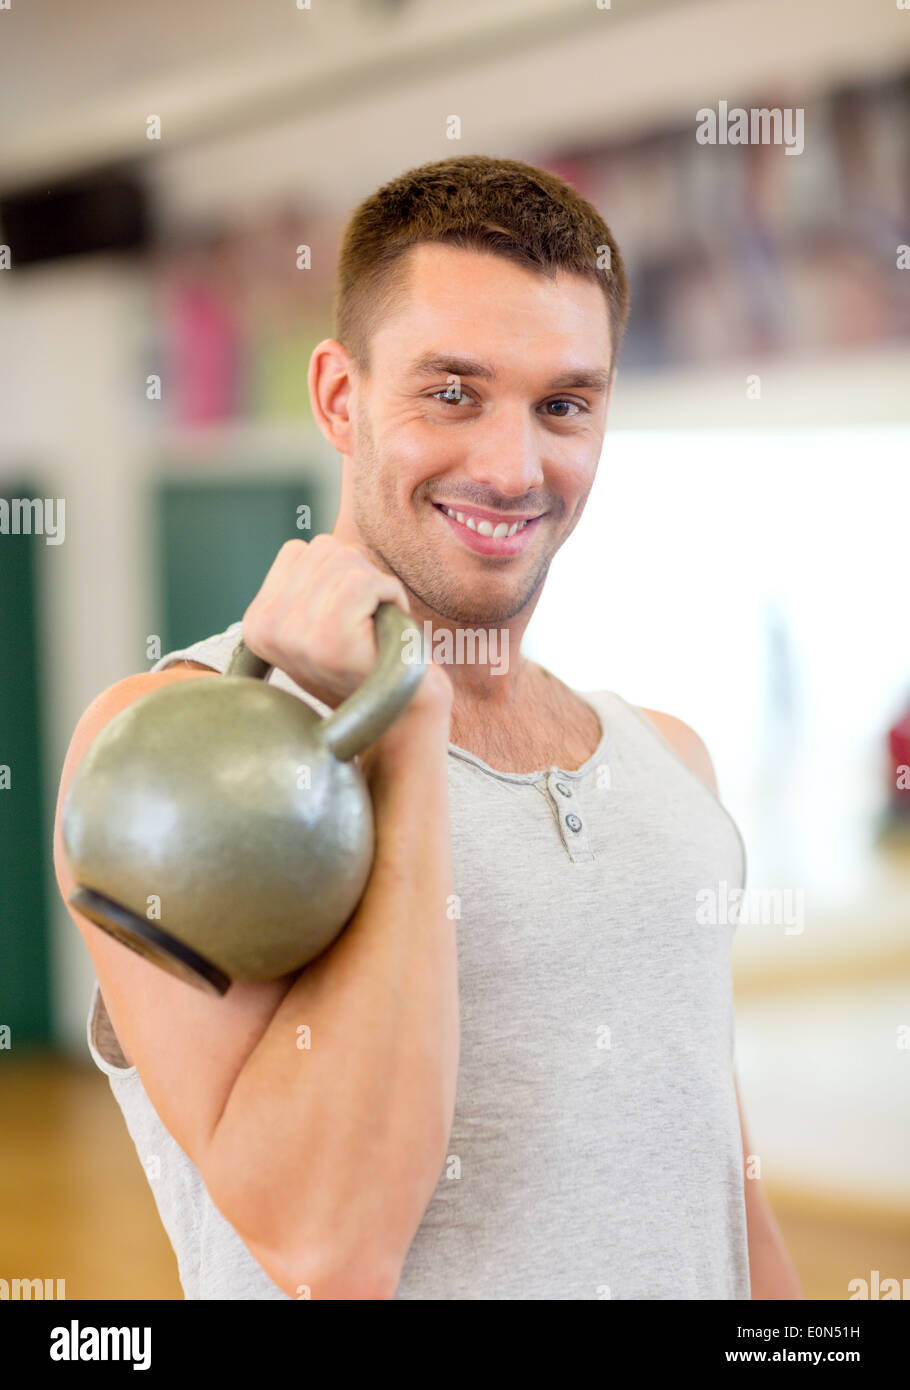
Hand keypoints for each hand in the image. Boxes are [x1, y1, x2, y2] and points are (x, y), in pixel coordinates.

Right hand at [242, 535, 427, 710]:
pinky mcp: (330, 639)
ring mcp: (296, 635)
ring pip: (346, 561)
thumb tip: (311, 545)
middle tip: (365, 622)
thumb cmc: (364, 659)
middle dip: (357, 575)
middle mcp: (267, 627)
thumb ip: (304, 581)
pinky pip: (366, 582)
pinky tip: (387, 628)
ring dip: (376, 587)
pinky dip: (390, 595)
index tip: (344, 615)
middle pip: (323, 550)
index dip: (334, 573)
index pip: (296, 551)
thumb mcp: (317, 618)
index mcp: (257, 621)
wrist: (398, 710)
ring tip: (374, 626)